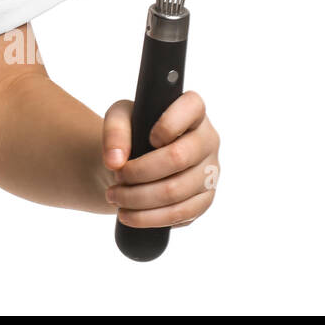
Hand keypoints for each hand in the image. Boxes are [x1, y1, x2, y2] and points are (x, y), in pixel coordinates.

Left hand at [100, 91, 219, 228]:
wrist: (136, 160)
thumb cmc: (132, 132)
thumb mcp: (118, 118)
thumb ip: (115, 130)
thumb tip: (115, 161)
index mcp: (193, 111)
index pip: (193, 107)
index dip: (169, 124)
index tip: (148, 138)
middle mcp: (208, 140)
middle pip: (178, 157)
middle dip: (140, 171)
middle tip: (116, 175)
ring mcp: (210, 172)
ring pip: (177, 191)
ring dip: (139, 198)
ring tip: (114, 196)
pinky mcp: (204, 200)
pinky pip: (180, 214)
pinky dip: (149, 217)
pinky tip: (127, 215)